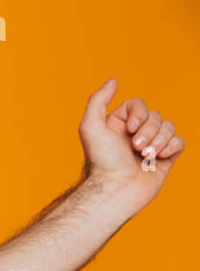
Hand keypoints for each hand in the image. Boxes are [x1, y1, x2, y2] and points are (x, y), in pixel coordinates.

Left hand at [79, 78, 183, 214]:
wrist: (116, 190)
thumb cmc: (101, 161)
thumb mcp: (90, 127)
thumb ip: (98, 100)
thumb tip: (113, 80)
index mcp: (118, 126)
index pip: (139, 104)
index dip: (139, 113)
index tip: (130, 128)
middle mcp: (134, 135)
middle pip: (156, 115)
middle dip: (148, 131)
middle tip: (135, 148)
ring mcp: (150, 147)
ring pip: (169, 127)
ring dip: (158, 141)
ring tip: (144, 157)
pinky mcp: (164, 159)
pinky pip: (179, 142)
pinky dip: (171, 147)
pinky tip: (158, 158)